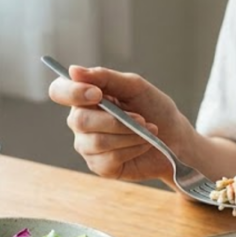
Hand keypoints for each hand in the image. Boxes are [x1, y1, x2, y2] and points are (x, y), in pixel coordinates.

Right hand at [48, 65, 189, 183]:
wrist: (176, 138)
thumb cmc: (154, 109)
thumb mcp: (134, 87)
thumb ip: (105, 77)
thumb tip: (73, 70)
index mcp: (85, 98)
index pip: (60, 91)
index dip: (72, 92)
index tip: (97, 94)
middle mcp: (80, 121)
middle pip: (79, 120)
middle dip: (115, 120)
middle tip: (141, 118)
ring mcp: (87, 146)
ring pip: (97, 141)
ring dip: (129, 135)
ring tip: (148, 131)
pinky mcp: (100, 166)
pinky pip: (109, 158)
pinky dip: (132, 149)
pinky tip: (144, 144)